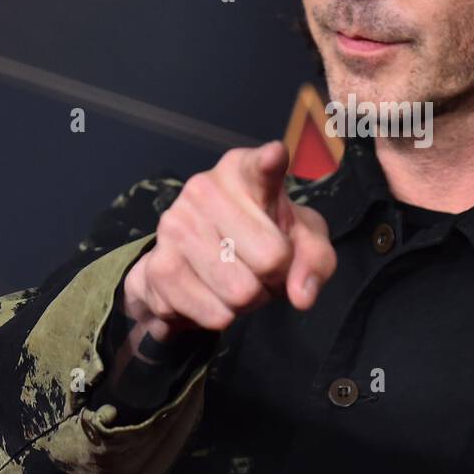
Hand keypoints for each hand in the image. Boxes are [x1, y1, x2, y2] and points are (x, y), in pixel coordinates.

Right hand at [120, 141, 336, 337]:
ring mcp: (175, 226)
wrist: (198, 260)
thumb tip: (301, 295)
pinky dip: (223, 317)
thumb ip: (315, 260)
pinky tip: (212, 293)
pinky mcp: (158, 266)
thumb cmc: (263, 238)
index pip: (260, 166)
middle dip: (275, 280)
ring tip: (239, 280)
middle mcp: (204, 189)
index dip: (270, 163)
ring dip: (250, 302)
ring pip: (241, 293)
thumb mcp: (301, 241)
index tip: (276, 156)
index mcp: (244, 171)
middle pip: (271, 259)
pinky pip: (214, 314)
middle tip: (264, 270)